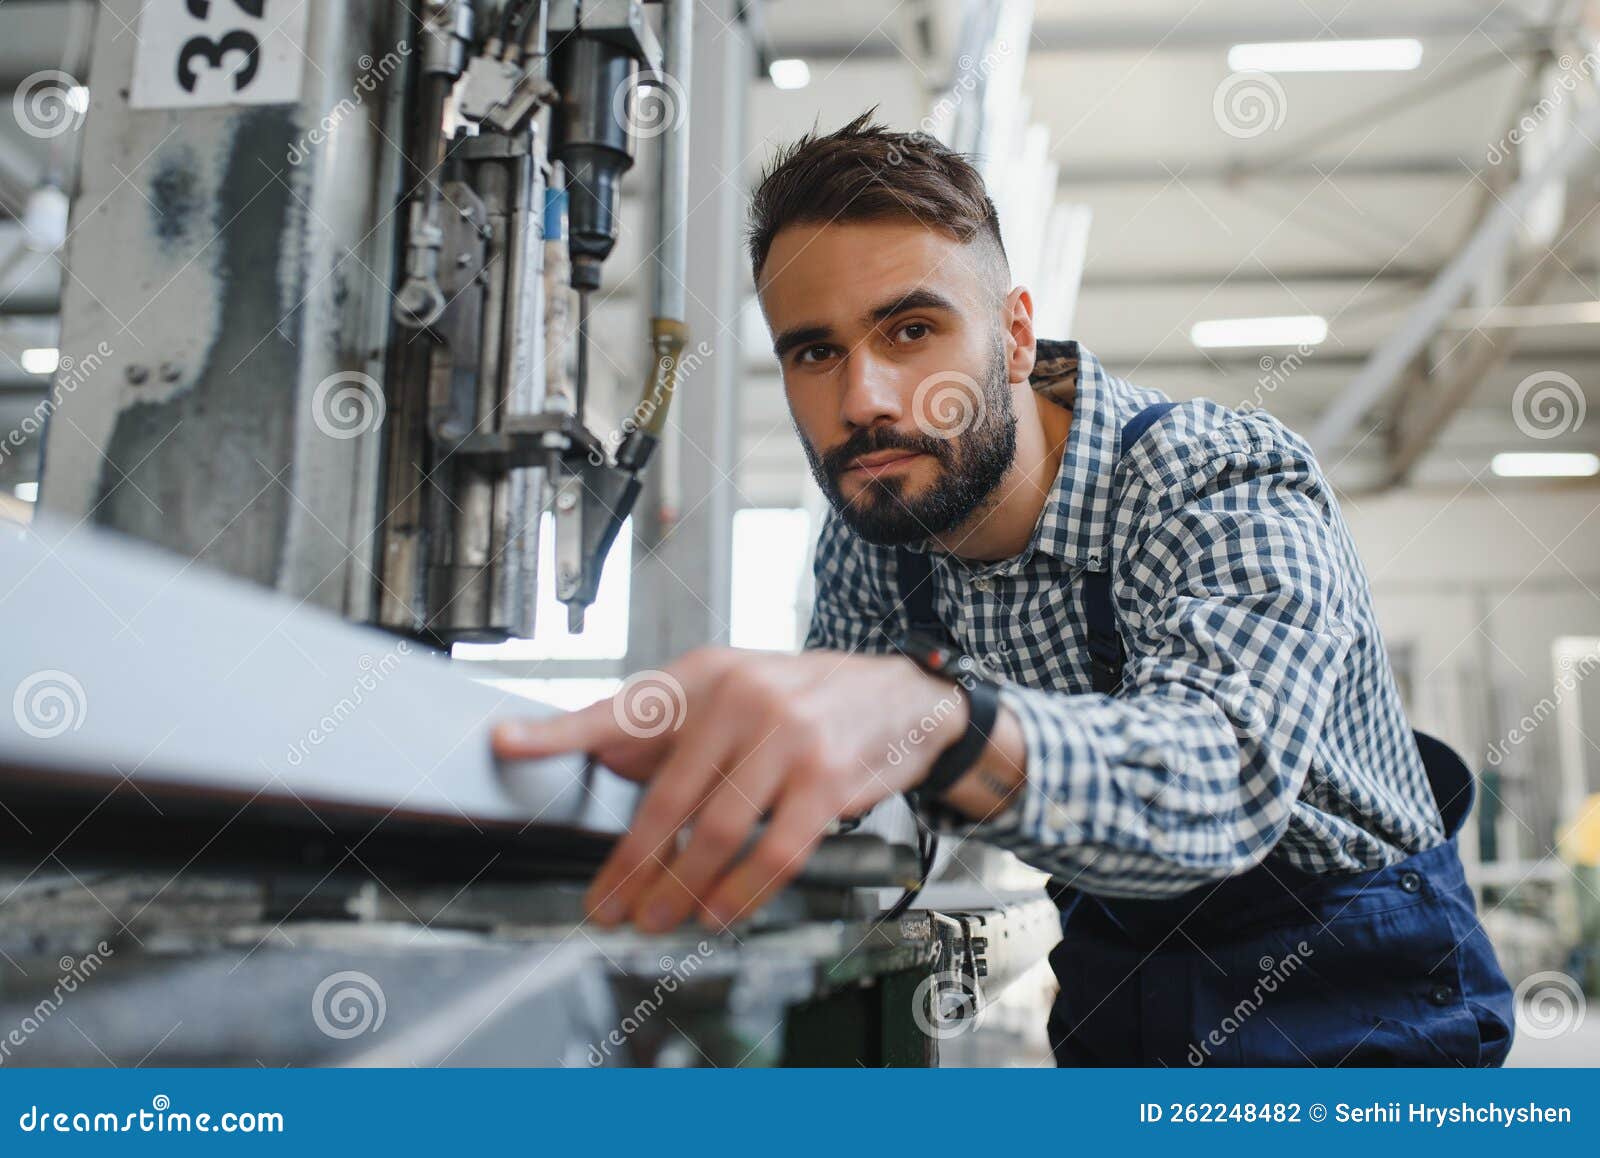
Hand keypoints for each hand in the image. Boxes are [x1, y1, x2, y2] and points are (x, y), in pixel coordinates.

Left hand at [490, 647, 968, 932]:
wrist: (901, 698)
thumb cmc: (805, 702)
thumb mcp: (734, 690)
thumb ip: (670, 727)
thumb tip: (596, 755)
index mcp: (704, 675)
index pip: (620, 707)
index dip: (559, 731)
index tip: (505, 743)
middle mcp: (741, 697)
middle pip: (665, 798)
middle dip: (629, 864)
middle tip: (604, 904)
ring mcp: (787, 736)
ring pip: (716, 832)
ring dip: (679, 888)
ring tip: (656, 919)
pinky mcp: (826, 778)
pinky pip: (773, 852)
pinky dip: (741, 891)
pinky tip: (721, 911)